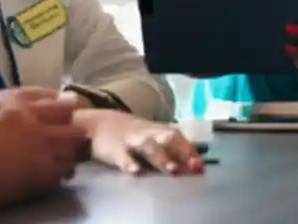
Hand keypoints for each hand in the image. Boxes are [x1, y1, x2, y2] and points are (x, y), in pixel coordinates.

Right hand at [0, 97, 88, 211]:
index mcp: (13, 100)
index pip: (50, 95)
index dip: (57, 106)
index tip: (58, 115)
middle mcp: (32, 116)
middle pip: (69, 112)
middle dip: (69, 124)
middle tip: (64, 138)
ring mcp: (41, 141)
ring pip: (74, 140)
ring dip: (70, 149)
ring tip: (61, 160)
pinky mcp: (43, 168)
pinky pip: (66, 167)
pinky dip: (63, 172)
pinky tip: (54, 177)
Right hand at [78, 109, 203, 175]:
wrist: (97, 124)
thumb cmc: (131, 134)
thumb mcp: (151, 136)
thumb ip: (171, 149)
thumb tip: (195, 164)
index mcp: (158, 131)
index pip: (179, 137)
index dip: (191, 151)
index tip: (201, 166)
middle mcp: (148, 133)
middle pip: (168, 138)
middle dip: (182, 152)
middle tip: (193, 168)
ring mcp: (131, 141)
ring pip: (148, 146)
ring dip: (161, 157)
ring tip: (172, 170)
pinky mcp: (114, 150)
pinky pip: (122, 156)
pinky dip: (129, 164)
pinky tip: (136, 173)